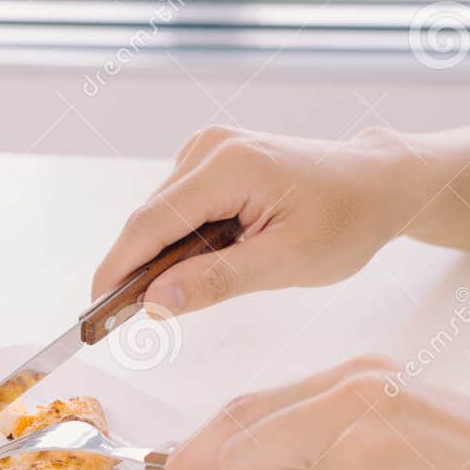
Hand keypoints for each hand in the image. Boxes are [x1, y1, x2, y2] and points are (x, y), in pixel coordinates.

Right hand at [91, 126, 418, 314]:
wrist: (377, 184)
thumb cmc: (346, 220)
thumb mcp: (287, 263)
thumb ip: (216, 281)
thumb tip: (155, 302)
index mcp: (230, 165)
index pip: (150, 224)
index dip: (116, 271)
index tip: (93, 314)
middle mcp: (210, 146)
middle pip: (148, 219)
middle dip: (134, 270)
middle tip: (126, 324)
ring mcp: (207, 148)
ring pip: (159, 217)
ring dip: (160, 258)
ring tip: (183, 294)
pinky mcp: (210, 159)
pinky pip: (176, 208)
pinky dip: (177, 242)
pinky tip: (204, 263)